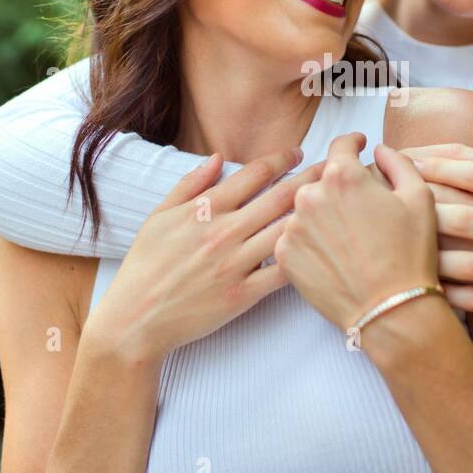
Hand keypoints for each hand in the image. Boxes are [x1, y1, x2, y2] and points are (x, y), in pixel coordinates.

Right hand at [84, 147, 324, 361]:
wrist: (136, 319)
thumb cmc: (145, 266)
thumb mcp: (159, 217)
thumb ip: (189, 185)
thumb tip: (217, 157)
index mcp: (205, 210)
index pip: (253, 174)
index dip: (281, 159)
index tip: (299, 153)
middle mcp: (224, 232)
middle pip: (279, 197)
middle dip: (312, 178)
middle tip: (336, 166)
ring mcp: (235, 264)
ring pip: (285, 231)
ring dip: (314, 214)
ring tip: (336, 202)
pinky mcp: (241, 295)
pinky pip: (281, 274)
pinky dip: (302, 259)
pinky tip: (322, 249)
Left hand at [275, 133, 438, 331]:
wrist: (390, 310)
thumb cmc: (410, 254)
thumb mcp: (419, 197)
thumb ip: (397, 162)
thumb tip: (378, 150)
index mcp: (342, 175)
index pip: (341, 146)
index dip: (352, 144)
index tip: (357, 146)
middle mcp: (310, 196)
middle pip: (322, 179)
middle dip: (339, 186)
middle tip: (360, 207)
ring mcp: (293, 227)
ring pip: (306, 209)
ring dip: (322, 214)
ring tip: (347, 237)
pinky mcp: (284, 256)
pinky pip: (295, 237)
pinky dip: (310, 240)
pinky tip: (333, 254)